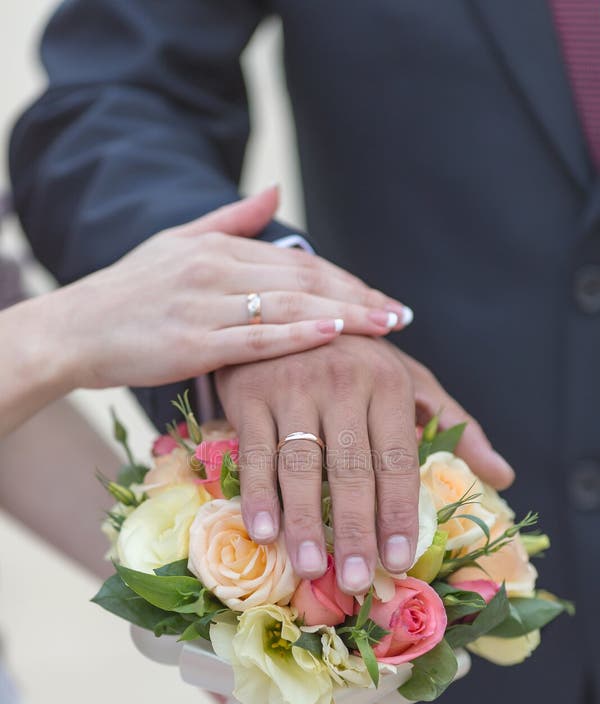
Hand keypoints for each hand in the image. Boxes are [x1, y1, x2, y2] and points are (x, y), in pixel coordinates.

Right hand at [44, 187, 411, 391]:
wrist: (75, 328)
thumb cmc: (127, 292)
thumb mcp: (176, 243)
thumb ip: (230, 221)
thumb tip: (274, 191)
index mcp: (218, 249)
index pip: (299, 262)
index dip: (347, 280)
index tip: (383, 297)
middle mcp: (216, 270)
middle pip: (304, 280)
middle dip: (359, 297)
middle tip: (401, 315)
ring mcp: (205, 306)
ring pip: (288, 306)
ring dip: (344, 314)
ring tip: (387, 327)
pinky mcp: (192, 343)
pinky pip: (255, 339)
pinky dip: (297, 334)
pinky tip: (334, 333)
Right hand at [216, 336, 513, 592]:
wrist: (287, 310)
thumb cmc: (355, 359)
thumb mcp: (409, 381)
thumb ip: (454, 426)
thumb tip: (503, 477)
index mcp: (387, 383)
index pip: (397, 459)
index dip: (398, 512)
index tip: (400, 560)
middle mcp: (341, 382)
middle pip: (350, 468)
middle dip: (355, 528)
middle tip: (357, 580)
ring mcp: (292, 387)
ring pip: (298, 465)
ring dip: (303, 520)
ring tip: (312, 567)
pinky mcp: (249, 393)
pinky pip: (254, 452)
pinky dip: (257, 494)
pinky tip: (262, 532)